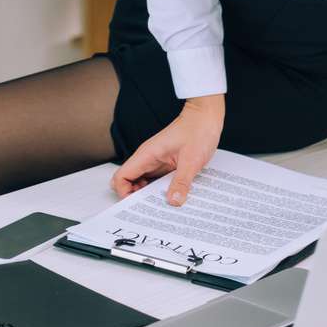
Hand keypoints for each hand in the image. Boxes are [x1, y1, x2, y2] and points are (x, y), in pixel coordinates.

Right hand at [109, 94, 224, 205]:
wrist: (206, 116)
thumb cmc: (197, 130)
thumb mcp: (191, 159)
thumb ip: (181, 181)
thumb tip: (173, 202)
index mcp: (147, 154)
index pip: (121, 176)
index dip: (124, 193)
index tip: (137, 206)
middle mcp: (148, 158)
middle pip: (129, 182)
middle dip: (136, 198)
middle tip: (152, 210)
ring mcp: (157, 161)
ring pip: (143, 183)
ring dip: (150, 195)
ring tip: (163, 207)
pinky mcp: (166, 164)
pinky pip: (157, 181)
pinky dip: (161, 190)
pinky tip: (172, 197)